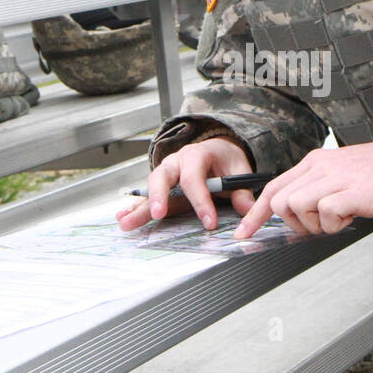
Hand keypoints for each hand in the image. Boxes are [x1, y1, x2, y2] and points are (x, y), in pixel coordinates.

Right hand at [116, 136, 254, 230]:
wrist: (217, 150)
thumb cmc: (226, 160)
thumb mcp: (239, 171)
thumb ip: (242, 191)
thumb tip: (249, 211)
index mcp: (197, 154)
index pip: (195, 178)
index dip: (201, 201)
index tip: (209, 222)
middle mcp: (177, 161)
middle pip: (163, 176)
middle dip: (160, 196)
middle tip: (159, 214)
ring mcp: (166, 173)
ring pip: (150, 187)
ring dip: (140, 205)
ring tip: (127, 221)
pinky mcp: (161, 186)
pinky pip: (146, 196)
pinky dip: (134, 207)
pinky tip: (123, 218)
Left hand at [233, 137, 372, 238]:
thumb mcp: (347, 172)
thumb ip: (322, 187)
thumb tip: (302, 212)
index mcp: (317, 161)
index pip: (274, 187)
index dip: (255, 213)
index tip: (244, 232)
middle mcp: (321, 166)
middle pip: (279, 202)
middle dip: (293, 224)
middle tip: (319, 226)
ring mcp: (335, 178)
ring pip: (296, 208)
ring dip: (314, 225)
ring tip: (340, 218)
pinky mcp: (350, 193)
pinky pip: (324, 216)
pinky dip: (334, 225)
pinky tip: (352, 216)